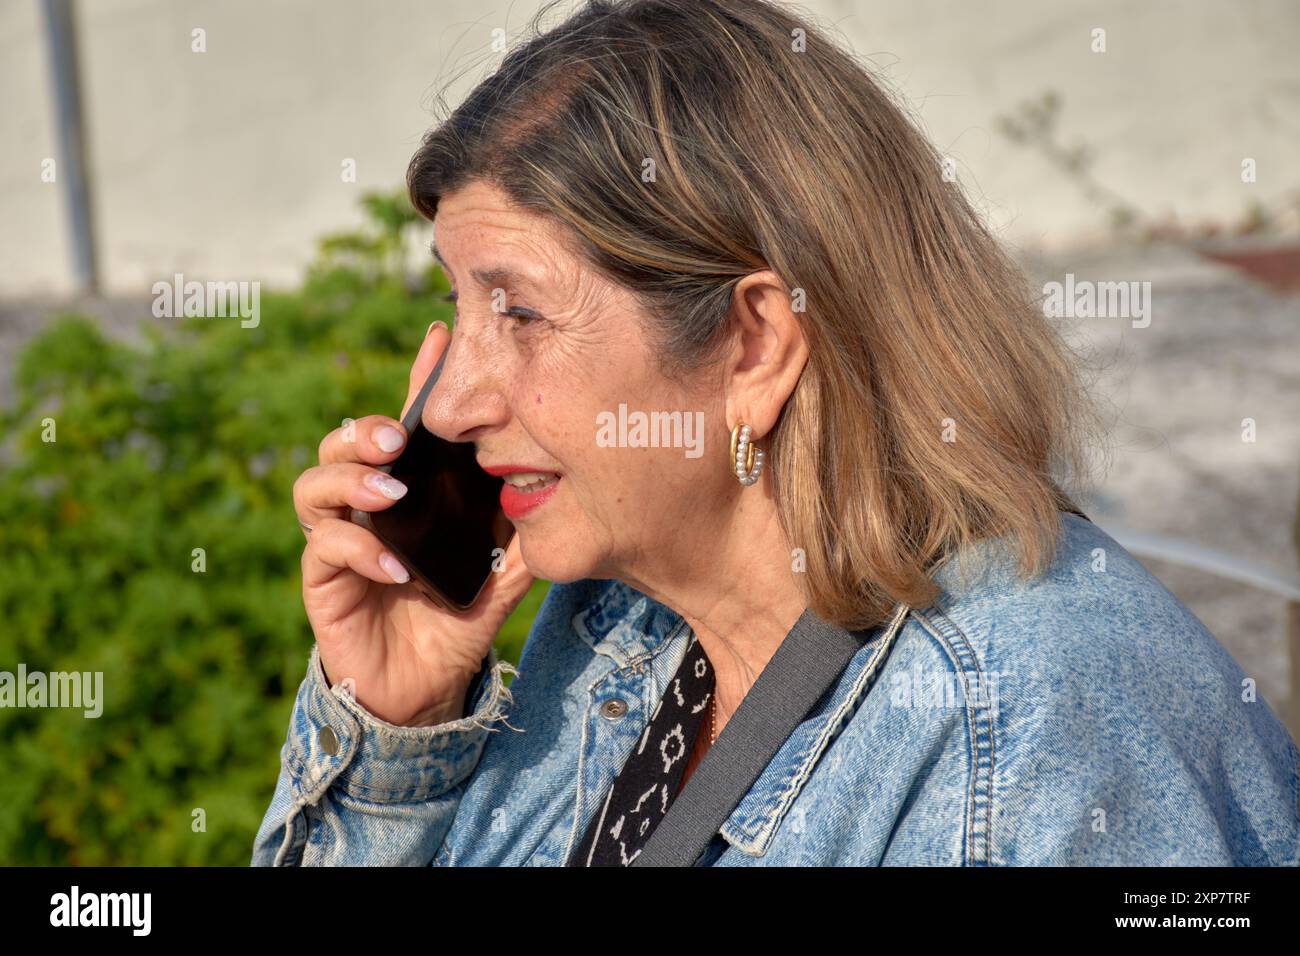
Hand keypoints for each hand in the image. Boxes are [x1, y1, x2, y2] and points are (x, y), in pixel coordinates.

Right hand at [292, 322, 534, 725]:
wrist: (425, 689)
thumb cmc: (456, 621)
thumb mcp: (498, 573)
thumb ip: (518, 535)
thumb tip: (555, 491)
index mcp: (407, 494)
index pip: (406, 429)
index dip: (419, 382)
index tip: (440, 338)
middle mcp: (366, 508)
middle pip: (342, 445)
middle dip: (364, 431)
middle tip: (397, 438)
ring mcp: (338, 542)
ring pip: (313, 487)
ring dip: (351, 482)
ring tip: (390, 495)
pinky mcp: (322, 582)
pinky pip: (323, 551)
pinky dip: (359, 552)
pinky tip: (395, 567)